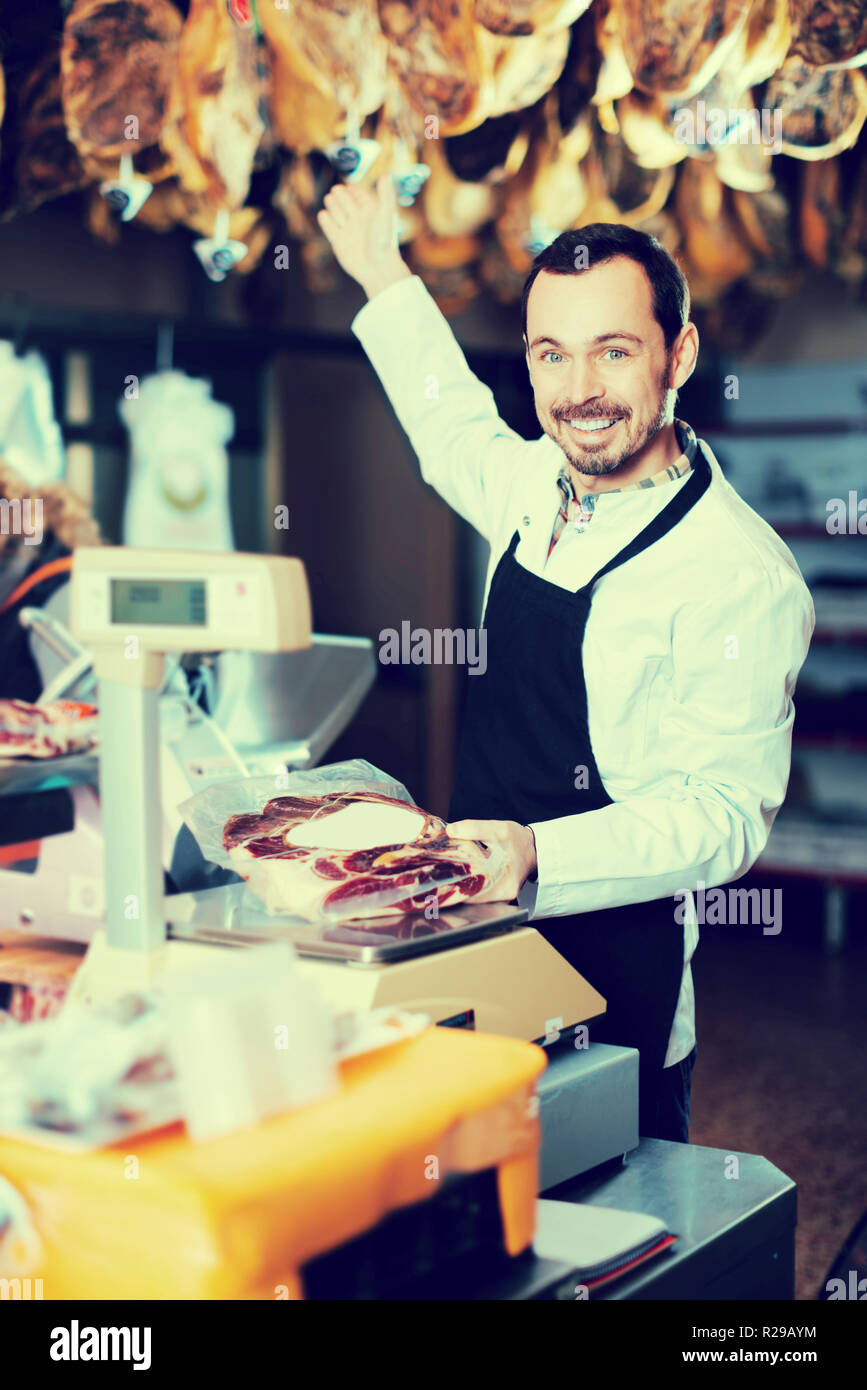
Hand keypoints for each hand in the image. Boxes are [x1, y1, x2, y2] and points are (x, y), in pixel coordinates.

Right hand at [316, 173, 410, 298]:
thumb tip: (386, 175)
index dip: (352, 189)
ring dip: (333, 206)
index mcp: (370, 210)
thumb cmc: (385, 241)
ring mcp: (347, 229)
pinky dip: (325, 219)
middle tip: (339, 197)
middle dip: (340, 196)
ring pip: (334, 209)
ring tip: (337, 210)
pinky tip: (326, 217)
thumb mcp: (386, 214)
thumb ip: (385, 194)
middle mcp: (358, 218)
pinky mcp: (337, 241)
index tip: (351, 189)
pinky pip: (327, 225)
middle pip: (343, 198)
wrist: (377, 268)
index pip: (357, 192)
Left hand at [446, 819, 536, 902]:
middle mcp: (503, 895)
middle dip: (454, 886)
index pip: (472, 892)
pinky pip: (479, 892)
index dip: (453, 886)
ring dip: (461, 885)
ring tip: (445, 874)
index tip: (438, 878)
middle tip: (437, 875)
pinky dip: (469, 884)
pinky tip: (459, 875)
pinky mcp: (498, 893)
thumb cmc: (518, 840)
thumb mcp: (498, 829)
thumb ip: (474, 828)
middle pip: (472, 897)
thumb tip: (451, 830)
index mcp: (504, 883)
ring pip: (474, 895)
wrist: (533, 847)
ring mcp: (501, 896)